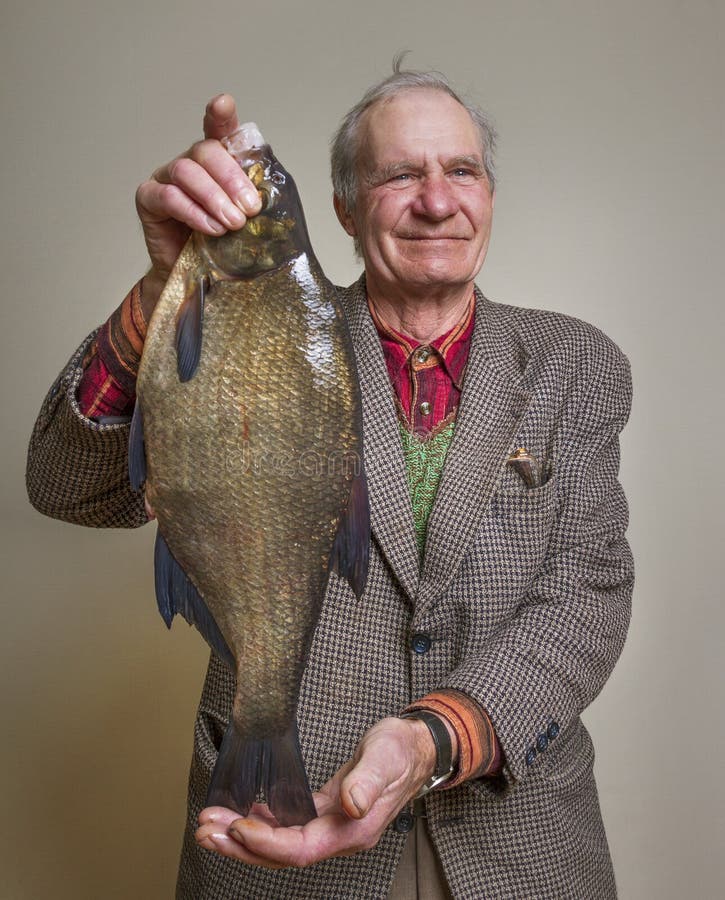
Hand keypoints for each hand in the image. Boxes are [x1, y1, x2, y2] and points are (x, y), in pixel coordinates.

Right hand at [134, 93, 262, 317]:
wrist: (196, 278)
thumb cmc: (222, 247)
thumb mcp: (246, 223)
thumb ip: (253, 202)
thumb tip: (275, 198)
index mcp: (215, 164)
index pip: (218, 132)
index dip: (220, 116)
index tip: (224, 104)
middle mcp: (189, 164)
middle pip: (206, 151)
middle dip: (231, 178)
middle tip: (250, 207)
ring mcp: (165, 178)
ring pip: (187, 171)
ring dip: (213, 197)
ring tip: (233, 223)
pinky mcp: (148, 199)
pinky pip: (168, 197)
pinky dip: (193, 212)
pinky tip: (211, 228)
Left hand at [194, 716, 448, 867]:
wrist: (416, 747)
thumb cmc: (402, 751)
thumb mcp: (386, 758)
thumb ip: (367, 782)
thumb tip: (351, 804)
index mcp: (352, 830)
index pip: (301, 849)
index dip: (267, 843)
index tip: (237, 827)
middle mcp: (339, 835)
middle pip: (283, 854)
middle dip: (240, 847)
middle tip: (205, 830)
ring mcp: (331, 827)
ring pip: (280, 842)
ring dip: (243, 836)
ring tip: (210, 822)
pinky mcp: (326, 813)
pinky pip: (288, 827)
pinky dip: (261, 823)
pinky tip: (243, 813)